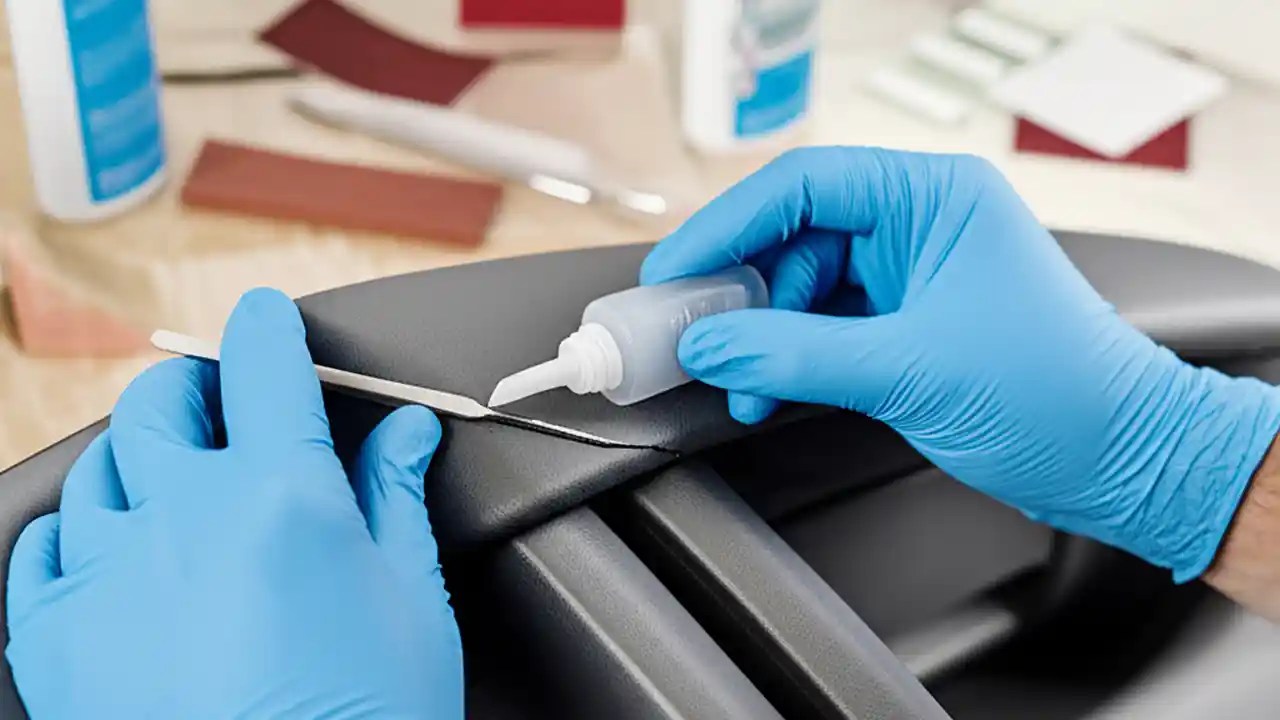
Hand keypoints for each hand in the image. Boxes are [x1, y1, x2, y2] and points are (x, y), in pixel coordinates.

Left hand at [5, 289, 461, 717]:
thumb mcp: (411, 605)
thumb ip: (394, 500)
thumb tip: (402, 436)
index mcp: (281, 497)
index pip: (263, 366)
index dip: (267, 328)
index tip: (267, 322)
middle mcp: (182, 517)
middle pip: (164, 403)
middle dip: (196, 389)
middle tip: (224, 411)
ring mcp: (108, 574)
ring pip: (101, 469)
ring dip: (140, 459)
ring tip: (176, 491)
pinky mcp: (56, 637)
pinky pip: (39, 547)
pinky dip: (75, 530)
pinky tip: (113, 551)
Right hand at [642, 147, 1279, 580]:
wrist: (1123, 461)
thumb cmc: (1057, 396)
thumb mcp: (907, 370)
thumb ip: (793, 354)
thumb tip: (708, 342)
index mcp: (936, 196)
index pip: (804, 186)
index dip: (727, 226)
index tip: (674, 271)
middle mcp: (921, 222)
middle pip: (794, 235)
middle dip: (740, 292)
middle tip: (688, 332)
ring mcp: (913, 272)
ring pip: (803, 285)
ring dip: (761, 335)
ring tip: (736, 382)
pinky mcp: (907, 320)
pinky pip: (824, 324)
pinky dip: (788, 357)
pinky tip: (764, 389)